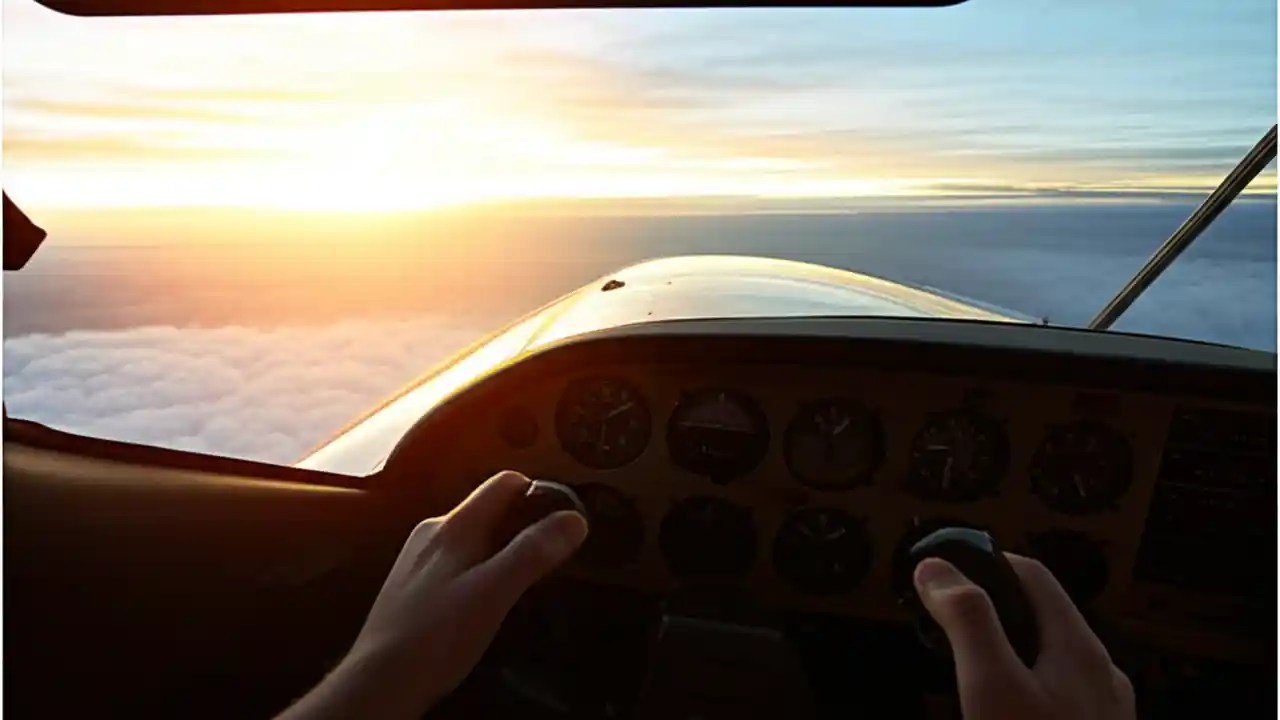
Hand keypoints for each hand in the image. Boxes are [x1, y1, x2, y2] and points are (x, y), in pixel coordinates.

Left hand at [277, 471, 588, 719]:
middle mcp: (432, 534)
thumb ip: (532, 553)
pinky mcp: (411, 585)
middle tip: (550, 551)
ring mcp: (417, 559)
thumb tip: (573, 519)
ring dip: (499, 549)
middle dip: (521, 524)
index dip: (538, 490)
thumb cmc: (434, 637)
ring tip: (521, 577)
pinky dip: (478, 570)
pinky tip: (483, 599)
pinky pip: (455, 562)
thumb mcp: (493, 593)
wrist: (379, 682)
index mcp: (453, 527)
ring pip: (471, 538)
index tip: (563, 513)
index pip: (503, 484)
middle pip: (488, 510)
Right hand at [914, 554, 1134, 719]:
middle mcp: (1101, 678)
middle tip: (939, 625)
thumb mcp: (991, 687)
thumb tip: (938, 568)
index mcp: (1081, 650)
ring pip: (1047, 663)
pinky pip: (1052, 703)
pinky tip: (994, 717)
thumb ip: (968, 622)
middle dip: (988, 612)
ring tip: (959, 670)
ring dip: (1002, 654)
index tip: (940, 571)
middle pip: (1040, 619)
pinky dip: (1017, 693)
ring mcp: (1102, 717)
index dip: (983, 562)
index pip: (1033, 576)